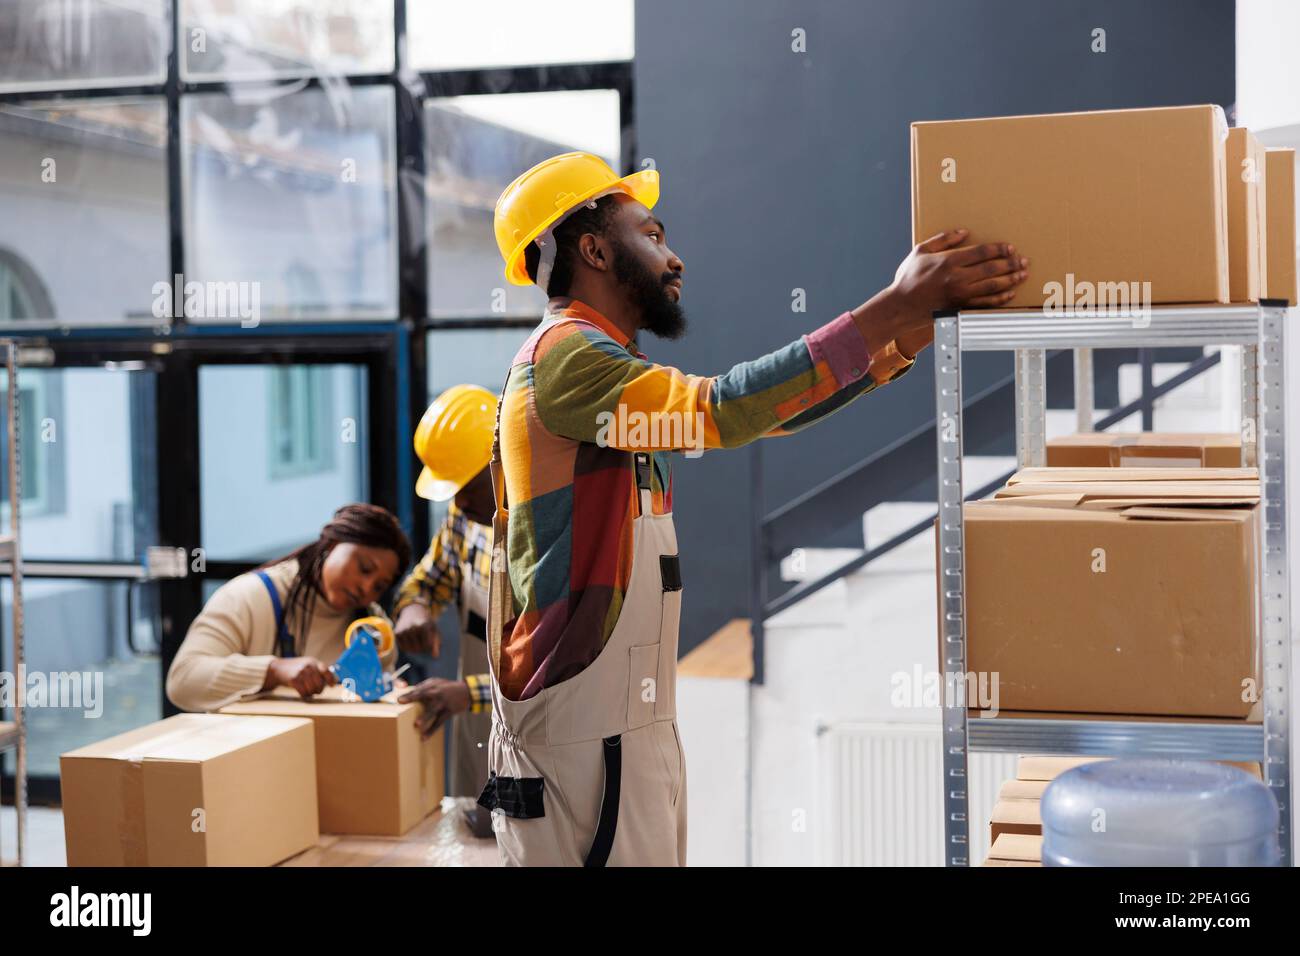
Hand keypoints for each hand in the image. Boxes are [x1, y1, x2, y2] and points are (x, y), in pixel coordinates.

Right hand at [265, 657, 336, 698]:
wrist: (278, 668)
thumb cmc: (295, 668)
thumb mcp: (308, 665)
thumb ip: (318, 671)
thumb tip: (333, 681)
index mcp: (313, 661)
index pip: (326, 670)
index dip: (330, 679)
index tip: (331, 686)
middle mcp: (308, 666)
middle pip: (319, 683)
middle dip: (319, 690)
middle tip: (316, 691)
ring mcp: (301, 672)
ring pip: (312, 689)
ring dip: (311, 693)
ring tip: (308, 692)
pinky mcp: (294, 679)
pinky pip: (303, 692)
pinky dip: (304, 695)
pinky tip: (302, 693)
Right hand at [394, 604, 440, 656]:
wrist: (413, 612)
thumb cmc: (426, 623)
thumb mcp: (434, 630)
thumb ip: (436, 643)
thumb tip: (435, 657)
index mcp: (423, 625)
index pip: (428, 645)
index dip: (430, 645)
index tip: (430, 638)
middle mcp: (412, 627)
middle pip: (419, 649)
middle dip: (422, 647)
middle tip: (422, 638)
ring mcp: (403, 630)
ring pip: (411, 650)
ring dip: (415, 648)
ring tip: (416, 638)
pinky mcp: (396, 633)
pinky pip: (403, 648)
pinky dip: (407, 647)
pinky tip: (410, 639)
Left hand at [398, 677, 470, 738]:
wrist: (466, 692)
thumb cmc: (445, 688)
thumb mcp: (435, 683)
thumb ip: (421, 688)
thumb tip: (404, 692)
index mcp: (432, 685)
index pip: (418, 688)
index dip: (408, 693)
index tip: (398, 699)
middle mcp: (437, 692)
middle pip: (423, 694)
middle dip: (412, 697)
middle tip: (401, 701)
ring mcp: (443, 703)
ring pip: (432, 710)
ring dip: (424, 717)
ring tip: (416, 724)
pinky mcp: (448, 712)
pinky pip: (438, 723)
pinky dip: (431, 731)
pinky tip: (423, 738)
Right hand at [891, 229, 1028, 314]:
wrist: (901, 306)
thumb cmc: (908, 278)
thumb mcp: (920, 251)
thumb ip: (942, 239)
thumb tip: (963, 232)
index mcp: (948, 261)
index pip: (981, 252)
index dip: (999, 249)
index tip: (1009, 247)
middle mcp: (957, 278)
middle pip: (992, 268)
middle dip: (1011, 263)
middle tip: (1023, 260)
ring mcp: (960, 294)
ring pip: (993, 286)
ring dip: (1011, 279)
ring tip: (1022, 274)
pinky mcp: (961, 307)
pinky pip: (986, 303)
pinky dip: (1000, 298)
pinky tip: (1010, 293)